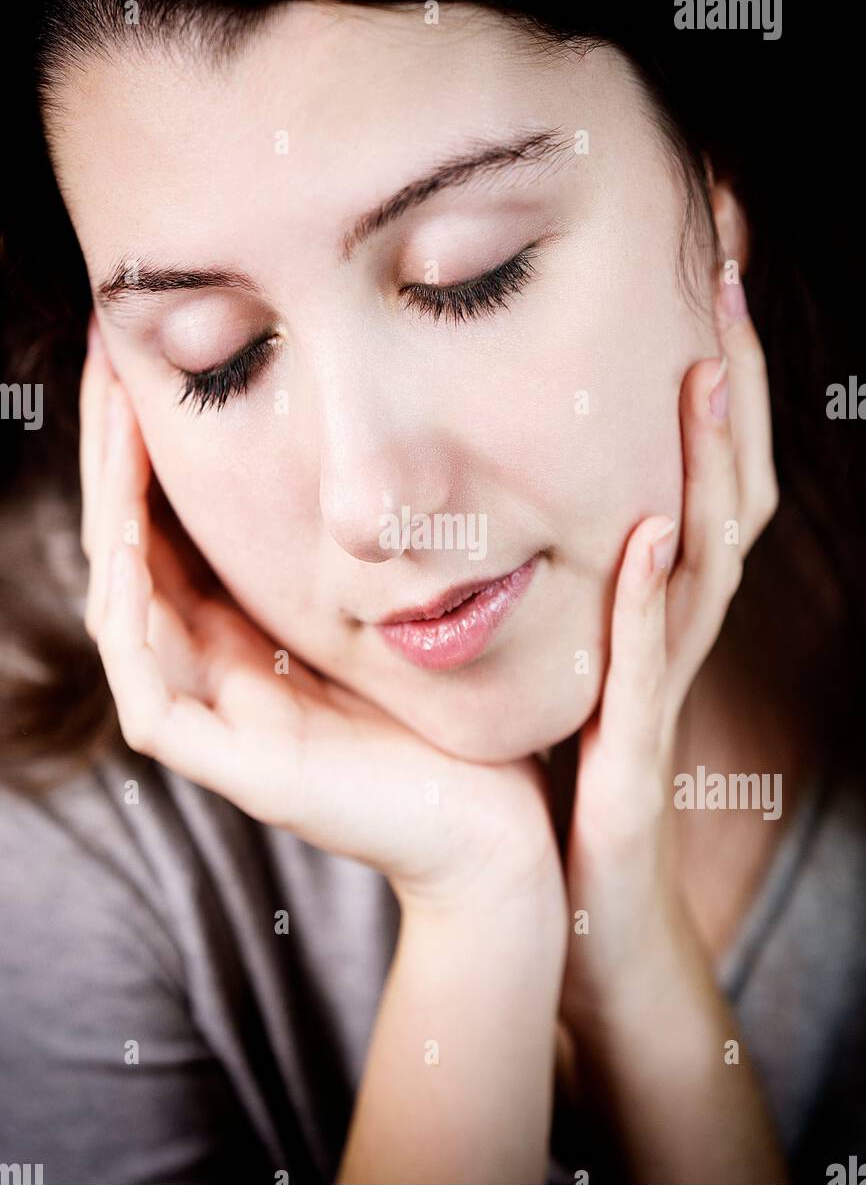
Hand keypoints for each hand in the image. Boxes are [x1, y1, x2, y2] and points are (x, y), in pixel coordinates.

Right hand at [79, 317, 566, 922]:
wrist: (497, 825)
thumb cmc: (454, 714)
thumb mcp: (386, 607)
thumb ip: (343, 551)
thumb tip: (343, 450)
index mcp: (243, 637)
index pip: (167, 531)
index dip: (145, 451)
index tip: (144, 359)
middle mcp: (215, 672)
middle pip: (131, 553)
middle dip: (114, 458)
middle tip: (104, 359)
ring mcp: (218, 724)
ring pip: (122, 611)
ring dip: (109, 513)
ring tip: (112, 419)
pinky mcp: (235, 770)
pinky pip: (147, 695)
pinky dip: (128, 620)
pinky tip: (125, 546)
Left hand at [561, 271, 779, 1020]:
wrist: (582, 905)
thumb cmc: (568, 777)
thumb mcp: (567, 650)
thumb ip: (560, 571)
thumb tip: (498, 480)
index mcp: (657, 599)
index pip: (702, 462)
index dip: (717, 367)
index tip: (707, 259)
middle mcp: (677, 628)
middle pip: (732, 484)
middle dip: (735, 376)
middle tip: (729, 263)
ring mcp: (665, 685)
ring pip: (710, 557)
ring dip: (711, 461)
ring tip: (704, 366)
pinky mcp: (636, 752)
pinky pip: (648, 665)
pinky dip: (649, 598)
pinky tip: (647, 531)